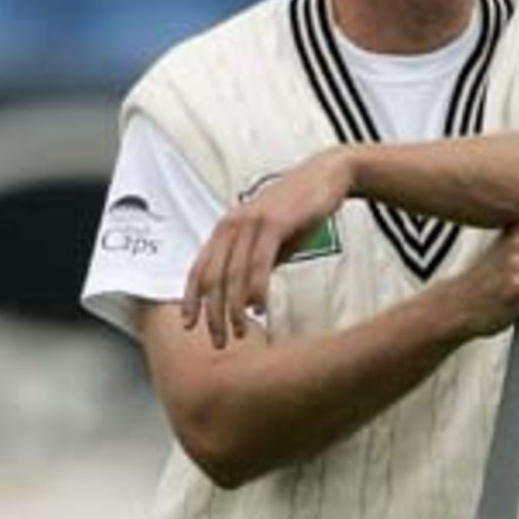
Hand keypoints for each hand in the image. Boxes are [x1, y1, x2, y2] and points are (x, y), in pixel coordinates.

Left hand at [182, 149, 351, 346]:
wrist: (326, 177)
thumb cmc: (298, 211)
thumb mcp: (269, 240)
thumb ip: (254, 265)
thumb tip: (245, 299)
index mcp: (225, 229)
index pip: (199, 269)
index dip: (192, 300)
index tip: (191, 326)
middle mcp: (231, 224)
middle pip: (213, 278)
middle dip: (213, 314)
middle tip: (220, 342)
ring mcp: (251, 222)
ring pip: (233, 274)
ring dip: (235, 309)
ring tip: (241, 332)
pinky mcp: (273, 223)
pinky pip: (259, 263)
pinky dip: (256, 289)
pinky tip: (259, 308)